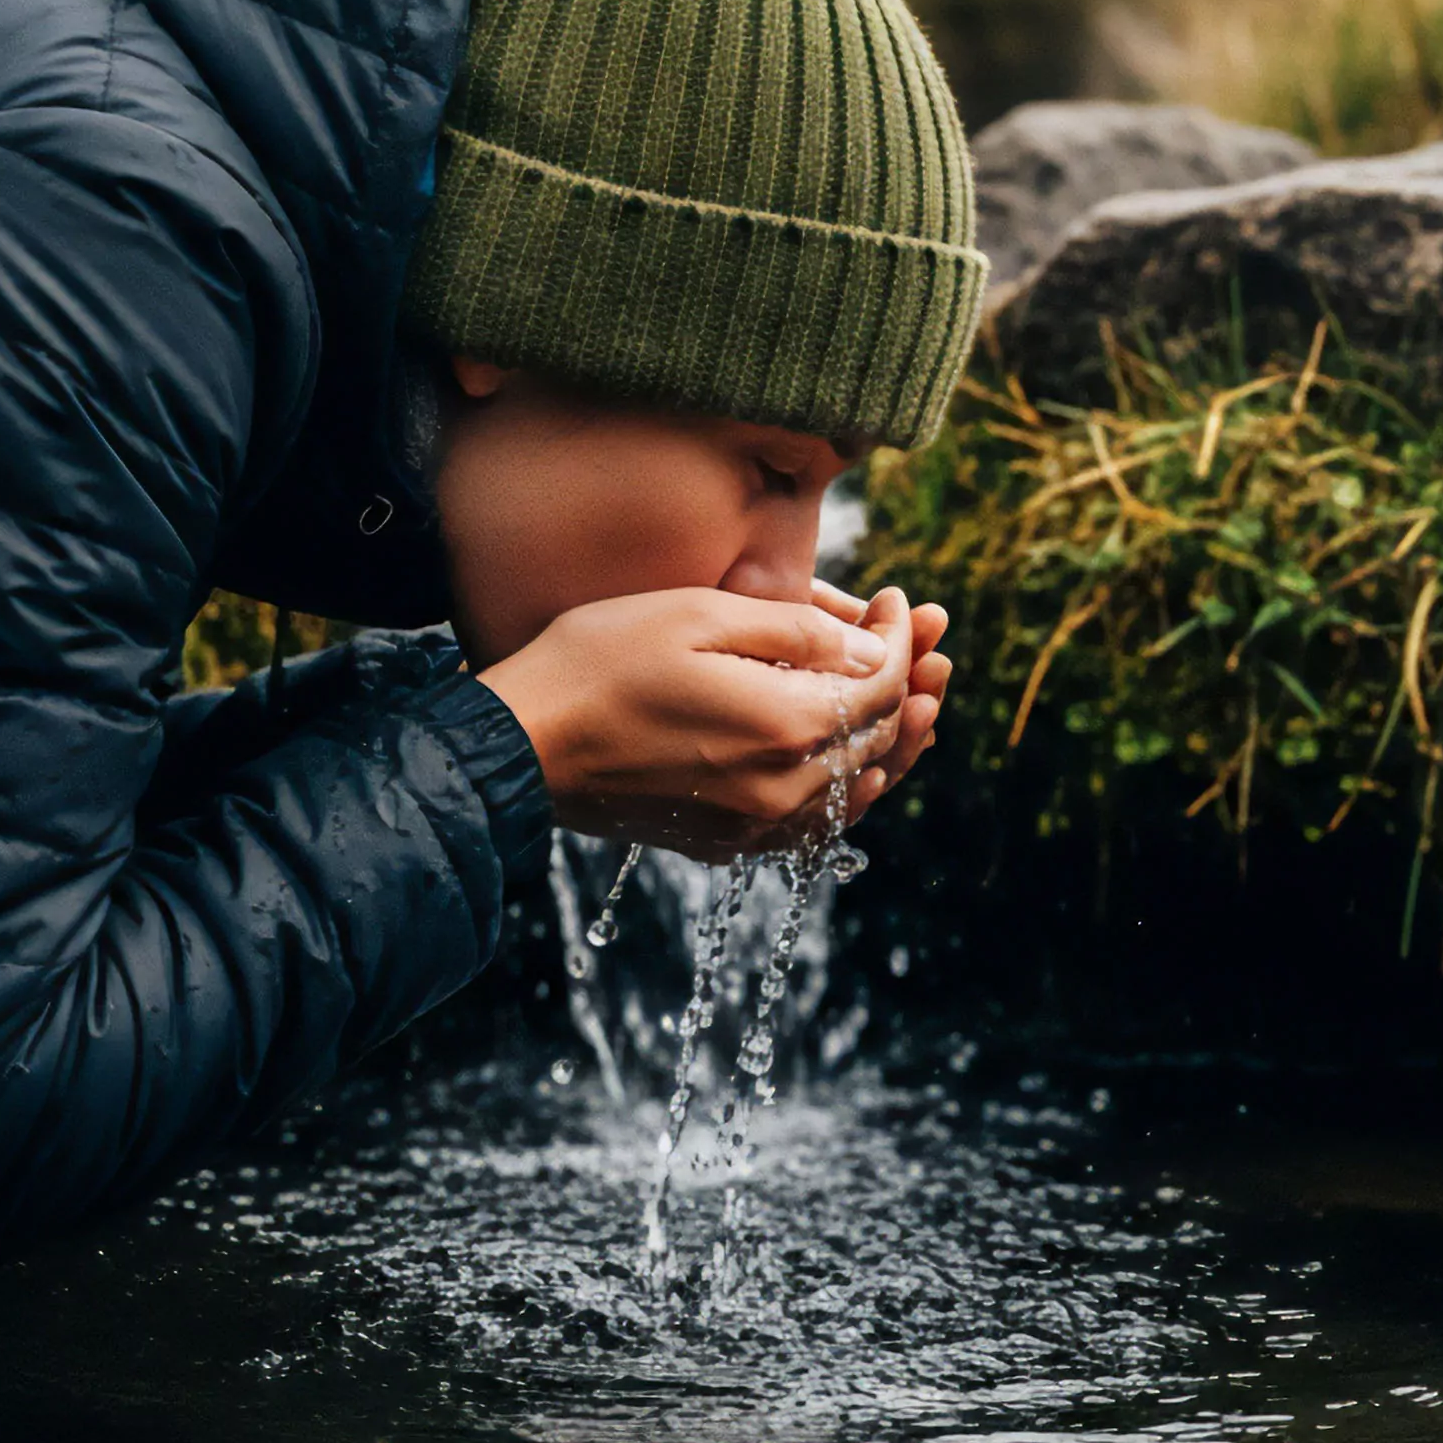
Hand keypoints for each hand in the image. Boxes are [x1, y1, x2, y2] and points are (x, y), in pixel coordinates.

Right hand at [477, 587, 914, 861]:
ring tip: (911, 700)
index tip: (897, 599)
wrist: (520, 746)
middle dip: (908, 682)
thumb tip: (871, 648)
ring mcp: (753, 824)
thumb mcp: (700, 616)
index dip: (900, 638)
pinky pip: (812, 826)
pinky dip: (845, 791)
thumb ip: (798, 632)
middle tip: (922, 640)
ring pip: (856, 788)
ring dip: (889, 741)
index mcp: (785, 725)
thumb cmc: (599, 663)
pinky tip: (850, 766)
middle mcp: (783, 788)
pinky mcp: (723, 842)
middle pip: (878, 737)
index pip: (881, 683)